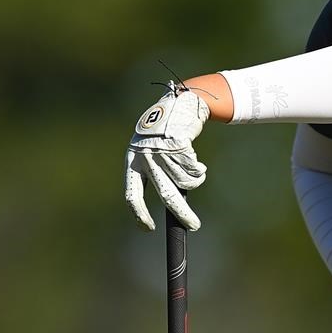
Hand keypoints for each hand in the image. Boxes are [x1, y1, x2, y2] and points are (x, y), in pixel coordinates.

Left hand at [125, 83, 210, 230]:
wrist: (178, 104)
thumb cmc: (164, 134)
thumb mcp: (149, 152)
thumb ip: (153, 174)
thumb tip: (171, 206)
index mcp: (133, 162)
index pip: (131, 194)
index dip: (138, 215)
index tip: (148, 228)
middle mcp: (146, 157)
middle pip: (166, 194)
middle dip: (182, 214)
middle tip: (194, 225)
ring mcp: (163, 151)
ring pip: (185, 182)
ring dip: (194, 179)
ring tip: (194, 168)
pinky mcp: (179, 144)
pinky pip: (195, 171)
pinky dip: (199, 170)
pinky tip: (196, 159)